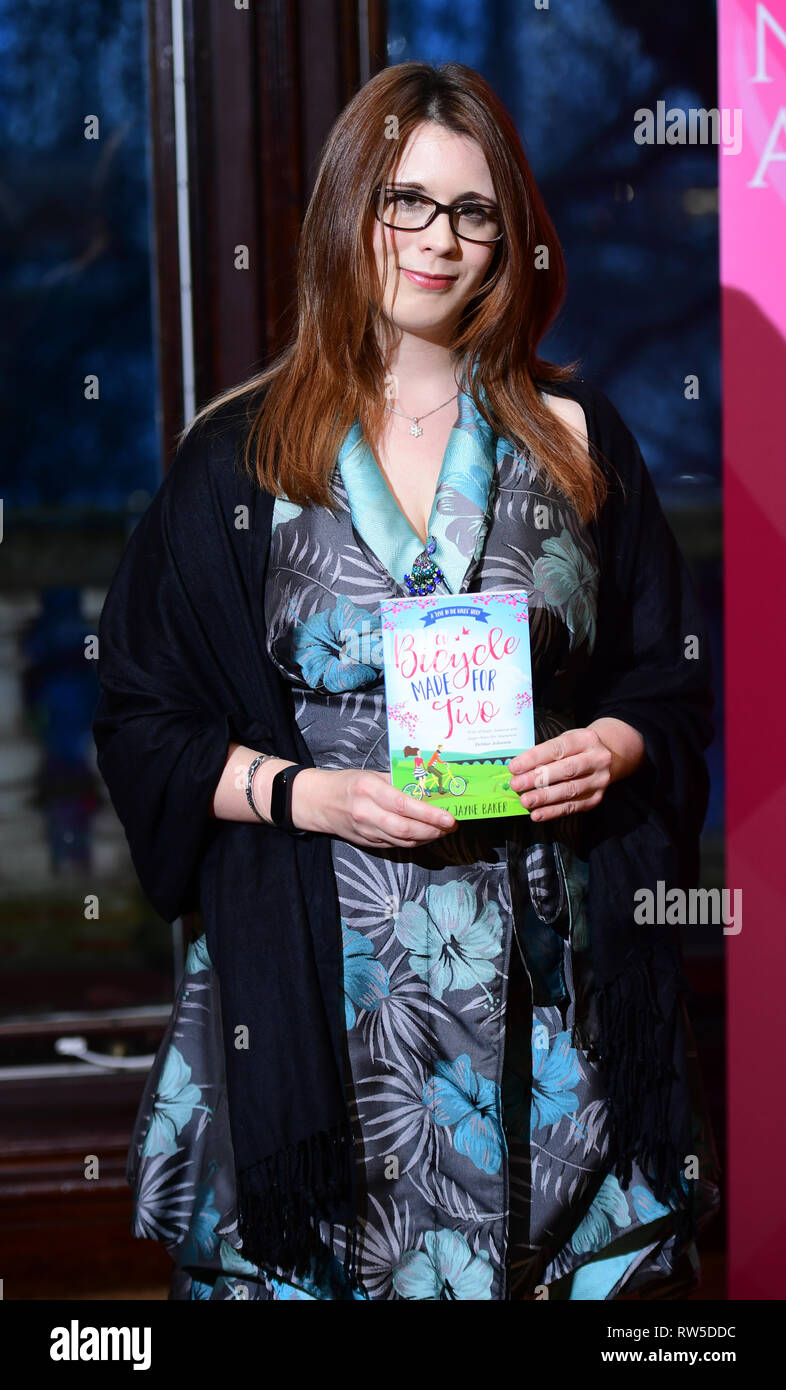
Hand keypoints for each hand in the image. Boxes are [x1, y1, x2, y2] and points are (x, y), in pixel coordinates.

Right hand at [291, 767, 456, 848]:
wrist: (318, 801)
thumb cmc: (349, 783)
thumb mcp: (372, 775)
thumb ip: (398, 782)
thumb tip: (428, 788)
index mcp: (369, 790)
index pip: (404, 806)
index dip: (430, 815)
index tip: (449, 818)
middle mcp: (366, 813)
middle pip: (405, 829)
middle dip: (433, 831)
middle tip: (450, 826)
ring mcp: (366, 831)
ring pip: (402, 841)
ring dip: (426, 838)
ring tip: (441, 831)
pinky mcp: (366, 842)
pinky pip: (395, 845)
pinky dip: (413, 842)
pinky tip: (424, 835)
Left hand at [508, 728, 614, 822]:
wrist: (610, 756)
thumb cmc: (578, 749)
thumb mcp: (566, 740)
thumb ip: (546, 753)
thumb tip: (518, 769)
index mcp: (586, 740)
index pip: (557, 749)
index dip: (534, 758)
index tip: (514, 767)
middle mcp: (596, 759)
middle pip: (565, 770)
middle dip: (537, 779)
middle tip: (516, 785)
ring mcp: (599, 780)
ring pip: (569, 790)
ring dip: (544, 797)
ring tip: (525, 801)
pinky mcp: (596, 798)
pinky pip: (572, 807)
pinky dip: (553, 811)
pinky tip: (537, 814)